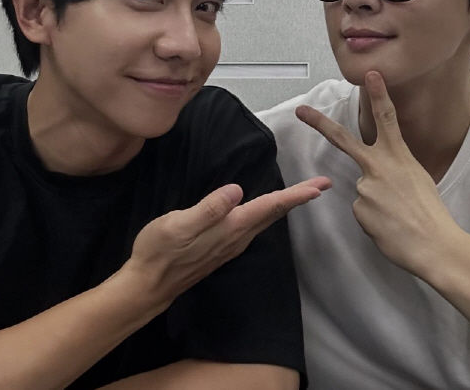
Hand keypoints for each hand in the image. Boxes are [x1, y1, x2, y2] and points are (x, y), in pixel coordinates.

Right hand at [126, 177, 330, 305]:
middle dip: (298, 198)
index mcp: (230, 228)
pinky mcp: (222, 247)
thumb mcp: (179, 225)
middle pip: (274, 214)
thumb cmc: (159, 251)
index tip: (319, 185)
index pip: (269, 207)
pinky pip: (253, 226)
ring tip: (301, 193)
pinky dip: (267, 213)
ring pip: (265, 220)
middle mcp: (237, 238)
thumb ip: (209, 209)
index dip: (295, 195)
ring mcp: (231, 245)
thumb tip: (237, 190)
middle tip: (321, 184)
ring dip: (285, 205)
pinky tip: (265, 208)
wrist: (148, 285)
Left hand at [295, 70, 458, 275]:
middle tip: (301, 110)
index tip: (370, 74)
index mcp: (398, 156)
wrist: (433, 244)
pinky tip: (389, 225)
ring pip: (364, 189)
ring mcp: (365, 186)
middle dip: (319, 123)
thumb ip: (395, 169)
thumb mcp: (418, 178)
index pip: (386, 118)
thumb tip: (379, 177)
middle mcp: (378, 166)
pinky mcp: (358, 208)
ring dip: (377, 203)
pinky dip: (374, 218)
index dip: (378, 94)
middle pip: (343, 139)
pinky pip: (363, 211)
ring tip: (398, 217)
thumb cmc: (431, 213)